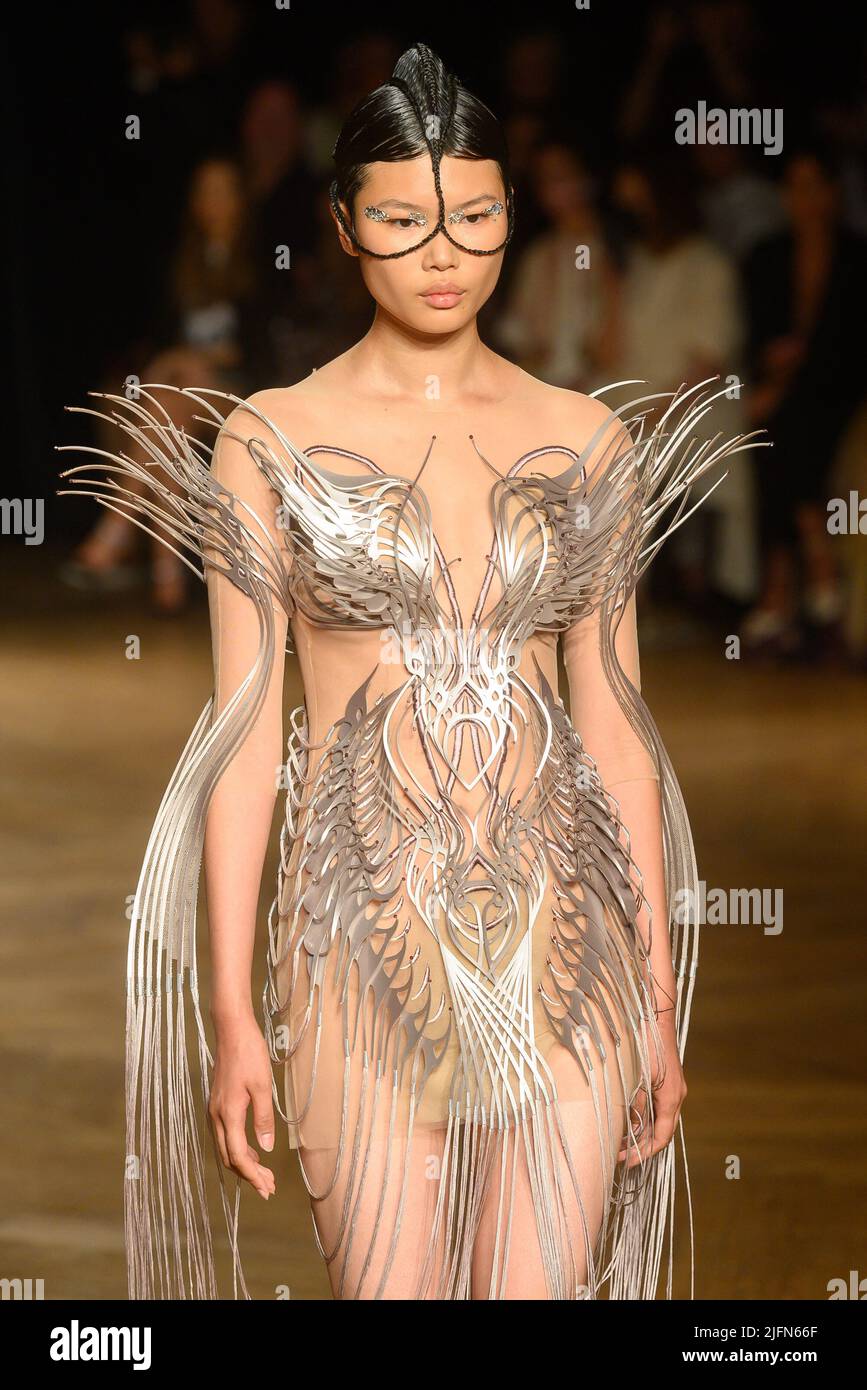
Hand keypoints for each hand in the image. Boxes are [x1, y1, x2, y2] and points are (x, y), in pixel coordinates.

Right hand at [208, 1013, 276, 1200]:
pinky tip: (252, 1149)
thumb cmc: (249, 1054)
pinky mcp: (217, 1103)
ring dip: (243, 1163)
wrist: (231, 1030)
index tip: (267, 1188)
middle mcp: (217, 1115)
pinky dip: (238, 1148)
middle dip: (248, 1175)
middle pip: (229, 1157)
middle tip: (269, 1187)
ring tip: (263, 1174)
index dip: (252, 1175)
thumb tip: (266, 1148)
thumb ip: (264, 1118)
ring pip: (225, 1147)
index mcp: (229, 1113)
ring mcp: (215, 1109)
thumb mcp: (263, 1085)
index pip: (238, 1156)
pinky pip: (225, 1135)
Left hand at [618, 1013, 686, 1168]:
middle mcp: (675, 1096)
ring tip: (617, 1139)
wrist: (654, 1017)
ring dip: (639, 1130)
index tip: (627, 1162)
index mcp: (671, 1099)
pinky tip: (624, 1117)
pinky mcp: (664, 1080)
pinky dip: (641, 1115)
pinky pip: (654, 1105)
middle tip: (617, 1154)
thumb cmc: (646, 1044)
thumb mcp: (637, 1077)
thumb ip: (636, 1104)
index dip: (645, 1152)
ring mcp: (671, 1088)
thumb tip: (630, 1129)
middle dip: (640, 1145)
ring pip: (656, 1118)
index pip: (662, 1137)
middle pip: (660, 1130)